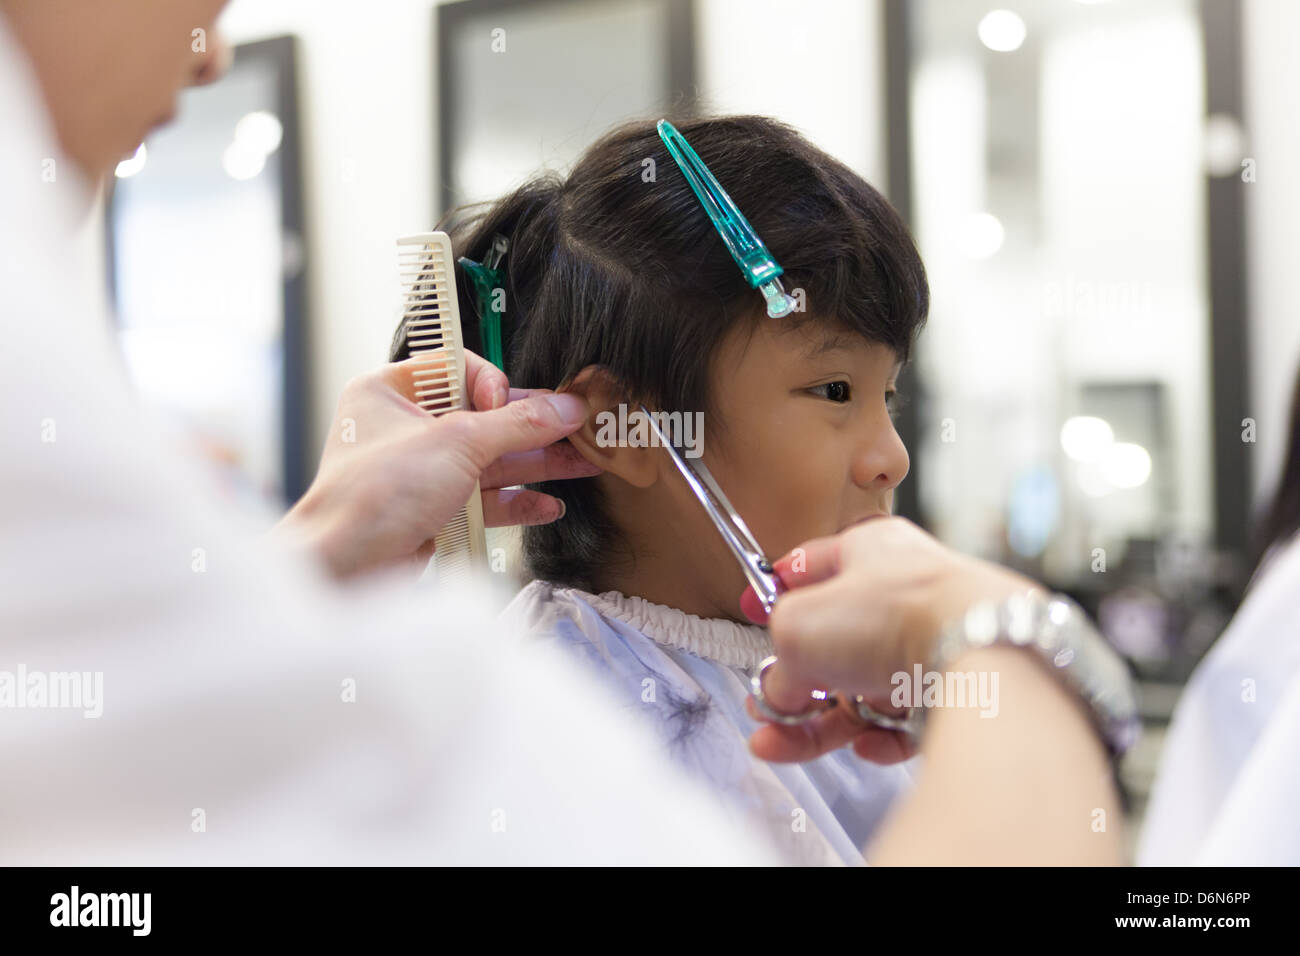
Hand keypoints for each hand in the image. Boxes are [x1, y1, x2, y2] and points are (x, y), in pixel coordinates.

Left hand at [274, 351, 600, 577]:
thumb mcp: (456, 444)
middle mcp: (403, 428)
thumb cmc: (372, 496)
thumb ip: (517, 425)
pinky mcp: (432, 510)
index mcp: (390, 392)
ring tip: (583, 464)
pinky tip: (547, 505)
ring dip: (536, 464)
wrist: (345, 569)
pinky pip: (483, 499)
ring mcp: (420, 472)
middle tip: (578, 428)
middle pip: (483, 417)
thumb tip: (564, 409)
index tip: (513, 406)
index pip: (458, 370)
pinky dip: (515, 502)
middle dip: (533, 427)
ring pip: (488, 460)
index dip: (493, 385)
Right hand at [742, 517, 1040, 764]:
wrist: (984, 659)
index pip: (813, 564)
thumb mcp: (796, 629)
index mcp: (873, 548)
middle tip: (768, 706)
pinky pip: (909, 719)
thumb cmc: (898, 615)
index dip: (776, 591)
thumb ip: (778, 660)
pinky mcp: (964, 689)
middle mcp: (910, 591)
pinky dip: (881, 737)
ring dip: (823, 722)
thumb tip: (779, 694)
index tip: (752, 612)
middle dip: (795, 681)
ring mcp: (938, 640)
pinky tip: (866, 745)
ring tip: (785, 745)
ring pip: (867, 686)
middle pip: (837, 640)